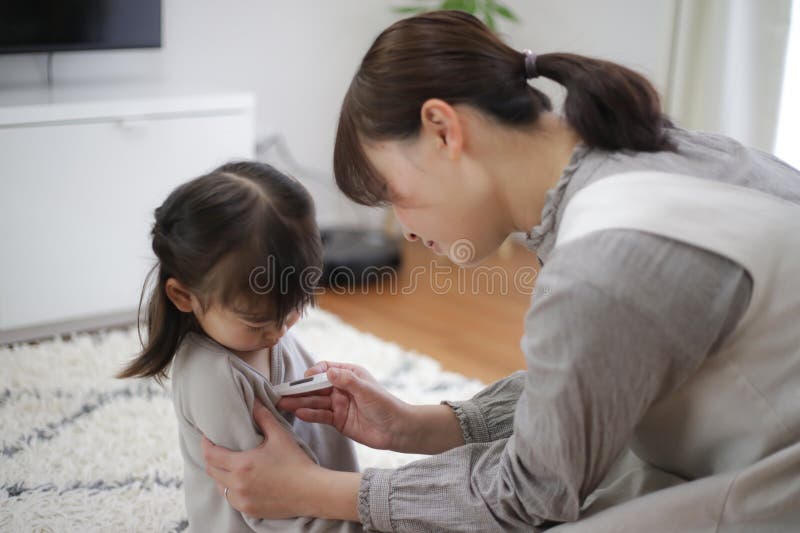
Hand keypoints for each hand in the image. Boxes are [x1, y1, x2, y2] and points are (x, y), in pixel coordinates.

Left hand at [201, 400, 318, 517]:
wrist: (311, 491)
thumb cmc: (296, 462)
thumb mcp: (279, 436)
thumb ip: (263, 417)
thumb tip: (254, 402)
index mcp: (241, 465)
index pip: (210, 455)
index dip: (206, 444)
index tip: (207, 437)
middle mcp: (237, 485)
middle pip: (211, 471)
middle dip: (211, 459)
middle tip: (217, 449)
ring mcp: (242, 500)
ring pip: (220, 487)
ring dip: (220, 475)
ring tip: (228, 465)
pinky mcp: (249, 510)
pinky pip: (231, 499)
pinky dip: (231, 489)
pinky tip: (240, 481)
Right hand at [276, 361, 411, 450]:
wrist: (397, 430)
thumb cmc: (386, 405)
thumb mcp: (366, 390)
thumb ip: (347, 381)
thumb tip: (328, 371)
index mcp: (349, 375)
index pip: (325, 369)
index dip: (313, 373)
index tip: (305, 379)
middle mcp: (341, 388)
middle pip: (316, 387)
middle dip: (300, 389)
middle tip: (283, 393)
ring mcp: (338, 405)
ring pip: (315, 402)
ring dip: (300, 403)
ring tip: (284, 404)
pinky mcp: (338, 421)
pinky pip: (320, 416)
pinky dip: (310, 415)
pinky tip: (299, 413)